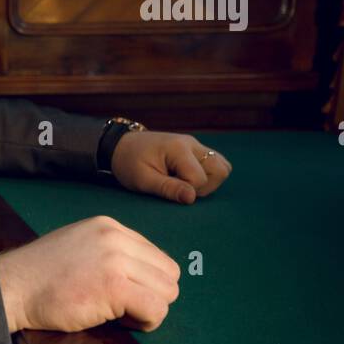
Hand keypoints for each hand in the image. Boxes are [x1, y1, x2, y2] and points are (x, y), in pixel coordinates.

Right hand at [0, 215, 179, 333]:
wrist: (12, 286)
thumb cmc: (40, 275)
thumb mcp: (78, 246)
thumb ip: (110, 252)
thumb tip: (143, 274)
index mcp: (109, 227)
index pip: (156, 256)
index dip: (146, 281)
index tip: (124, 294)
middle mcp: (116, 238)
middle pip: (168, 274)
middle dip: (152, 296)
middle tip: (125, 308)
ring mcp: (116, 261)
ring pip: (167, 293)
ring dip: (149, 310)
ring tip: (120, 314)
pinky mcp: (115, 288)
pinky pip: (155, 310)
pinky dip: (144, 323)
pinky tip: (119, 321)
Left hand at [111, 130, 231, 203]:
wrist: (120, 145)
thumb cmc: (128, 163)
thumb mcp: (142, 180)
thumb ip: (168, 188)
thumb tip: (192, 198)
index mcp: (178, 149)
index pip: (199, 178)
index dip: (187, 191)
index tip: (167, 188)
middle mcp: (192, 144)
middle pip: (221, 170)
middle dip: (205, 187)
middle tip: (180, 188)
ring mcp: (195, 146)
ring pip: (222, 166)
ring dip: (209, 181)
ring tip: (184, 183)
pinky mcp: (195, 150)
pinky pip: (215, 163)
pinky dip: (207, 175)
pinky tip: (186, 178)